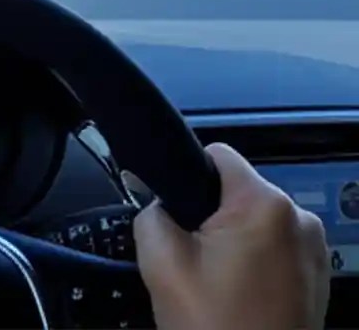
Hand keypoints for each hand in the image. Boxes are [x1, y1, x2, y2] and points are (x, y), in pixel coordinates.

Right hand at [134, 143, 329, 329]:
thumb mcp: (161, 263)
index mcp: (264, 205)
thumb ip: (151, 214)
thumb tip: (157, 201)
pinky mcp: (316, 273)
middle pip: (236, 192)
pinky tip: (238, 294)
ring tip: (217, 283)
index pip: (216, 155)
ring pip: (254, 222)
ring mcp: (314, 248)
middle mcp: (299, 218)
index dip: (187, 178)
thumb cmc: (216, 326)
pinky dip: (253, 262)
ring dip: (232, 241)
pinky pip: (274, 248)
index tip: (175, 212)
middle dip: (209, 217)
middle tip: (192, 260)